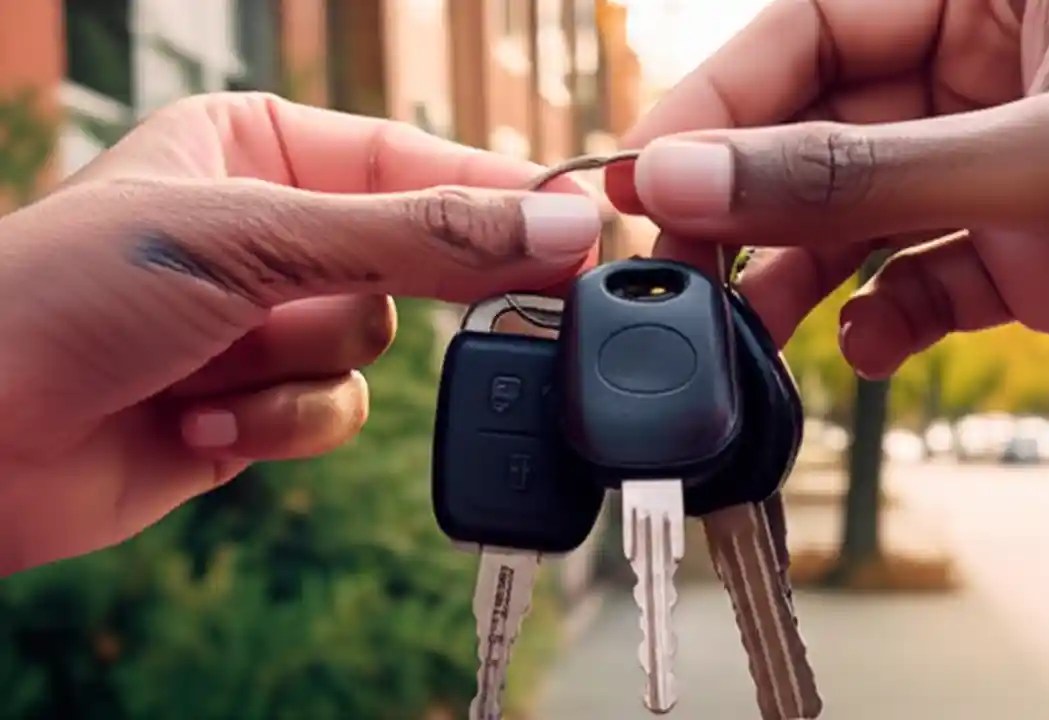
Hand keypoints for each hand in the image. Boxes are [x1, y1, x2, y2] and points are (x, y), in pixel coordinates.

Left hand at [0, 92, 600, 573]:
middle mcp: (270, 231)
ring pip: (374, 344)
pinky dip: (278, 422)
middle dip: (378, 293)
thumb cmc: (61, 293)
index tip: (583, 219)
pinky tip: (196, 416)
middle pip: (408, 258)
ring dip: (300, 367)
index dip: (498, 189)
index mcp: (259, 146)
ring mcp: (264, 322)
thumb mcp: (258, 235)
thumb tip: (556, 226)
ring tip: (212, 365)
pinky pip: (335, 411)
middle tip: (471, 298)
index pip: (415, 157)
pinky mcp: (257, 405)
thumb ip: (420, 234)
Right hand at [607, 0, 1048, 402]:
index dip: (724, 101)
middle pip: (819, 121)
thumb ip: (854, 174)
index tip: (654, 176)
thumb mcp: (1044, 162)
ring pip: (853, 207)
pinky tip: (870, 349)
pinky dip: (878, 317)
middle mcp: (988, 66)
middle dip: (751, 199)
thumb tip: (688, 179)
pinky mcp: (1015, 248)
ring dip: (797, 269)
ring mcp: (997, 162)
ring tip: (754, 326)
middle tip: (681, 265)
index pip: (816, 22)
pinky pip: (908, 275)